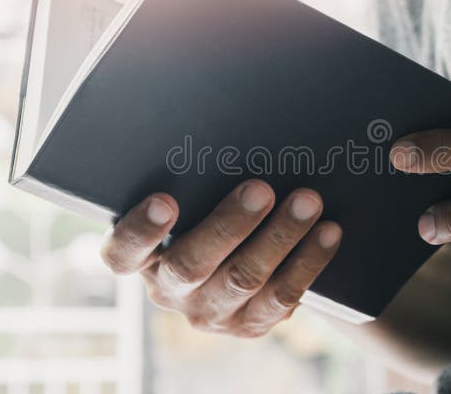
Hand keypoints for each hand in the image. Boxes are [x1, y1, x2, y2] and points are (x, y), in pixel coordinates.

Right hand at [100, 180, 341, 336]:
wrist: (239, 262)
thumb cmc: (207, 212)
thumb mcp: (190, 201)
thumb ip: (194, 181)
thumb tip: (229, 124)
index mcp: (143, 257)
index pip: (121, 253)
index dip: (139, 231)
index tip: (165, 200)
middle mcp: (170, 290)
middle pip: (191, 265)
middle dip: (230, 225)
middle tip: (262, 189)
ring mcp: (210, 312)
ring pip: (244, 279)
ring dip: (280, 237)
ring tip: (308, 202)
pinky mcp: (251, 325)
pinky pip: (283, 295)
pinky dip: (309, 260)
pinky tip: (329, 232)